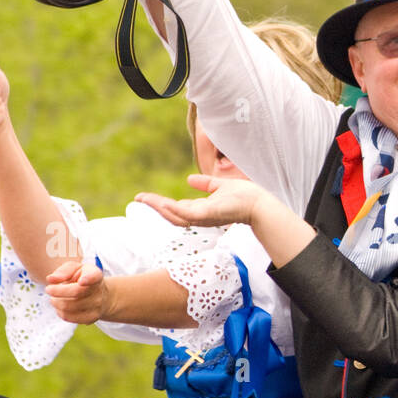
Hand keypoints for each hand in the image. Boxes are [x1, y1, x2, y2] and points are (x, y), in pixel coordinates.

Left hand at [45, 261, 109, 324]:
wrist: (99, 295)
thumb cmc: (82, 278)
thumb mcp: (75, 269)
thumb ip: (64, 271)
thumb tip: (51, 279)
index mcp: (95, 275)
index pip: (94, 277)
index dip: (88, 279)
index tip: (81, 281)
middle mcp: (99, 291)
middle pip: (75, 293)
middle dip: (56, 291)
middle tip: (49, 289)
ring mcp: (97, 306)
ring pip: (68, 307)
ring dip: (56, 302)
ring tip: (55, 299)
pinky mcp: (92, 318)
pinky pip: (68, 317)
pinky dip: (59, 312)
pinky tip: (61, 307)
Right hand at [135, 174, 268, 227]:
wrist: (259, 203)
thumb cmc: (244, 197)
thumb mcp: (220, 186)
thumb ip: (205, 184)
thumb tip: (189, 179)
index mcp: (201, 209)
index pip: (176, 208)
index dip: (160, 204)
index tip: (145, 198)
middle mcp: (200, 216)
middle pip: (171, 214)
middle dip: (154, 207)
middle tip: (138, 199)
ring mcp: (204, 217)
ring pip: (176, 215)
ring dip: (159, 207)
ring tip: (144, 199)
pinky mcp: (209, 215)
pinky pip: (188, 214)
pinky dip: (174, 209)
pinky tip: (163, 202)